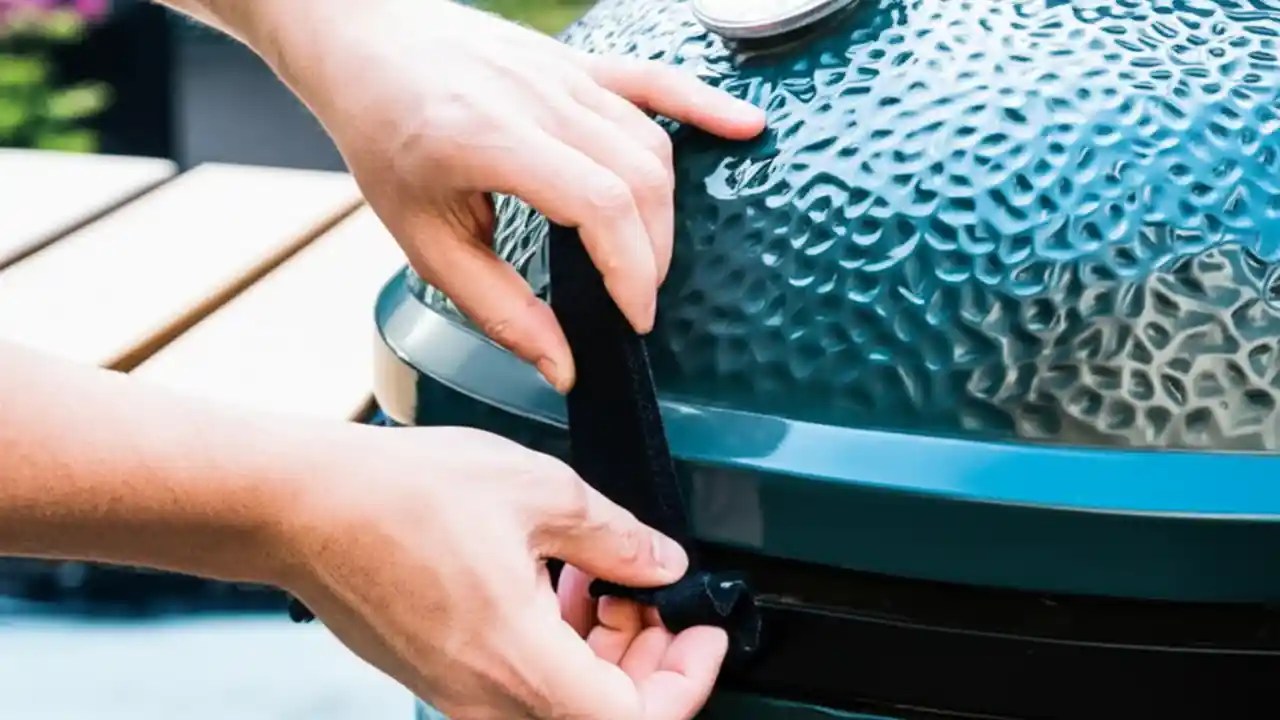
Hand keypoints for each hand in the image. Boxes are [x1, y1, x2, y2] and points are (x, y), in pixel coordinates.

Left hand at [254, 0, 765, 391]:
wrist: (365, 44)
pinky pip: (656, 81)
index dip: (633, 272)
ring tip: (644, 261)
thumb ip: (497, 308)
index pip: (601, 205)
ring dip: (665, 213)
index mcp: (490, 139)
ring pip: (652, 145)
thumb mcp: (423, 239)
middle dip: (653, 256)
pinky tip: (747, 129)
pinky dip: (706, 106)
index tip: (634, 318)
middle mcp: (537, 96)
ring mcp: (564, 71)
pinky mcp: (579, 61)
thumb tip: (562, 366)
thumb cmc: (384, 137)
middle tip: (633, 300)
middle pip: (641, 180)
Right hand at [280, 426, 727, 718]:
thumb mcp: (540, 491)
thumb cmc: (400, 494)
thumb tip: (663, 564)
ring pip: (565, 699)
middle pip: (606, 713)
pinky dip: (559, 643)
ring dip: (604, 648)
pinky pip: (522, 681)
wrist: (301, 506)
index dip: (690, 680)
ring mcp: (461, 694)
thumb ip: (617, 539)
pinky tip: (556, 580)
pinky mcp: (442, 677)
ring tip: (605, 578)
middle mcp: (490, 698)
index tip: (704, 631)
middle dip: (651, 657)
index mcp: (522, 663)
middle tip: (657, 594)